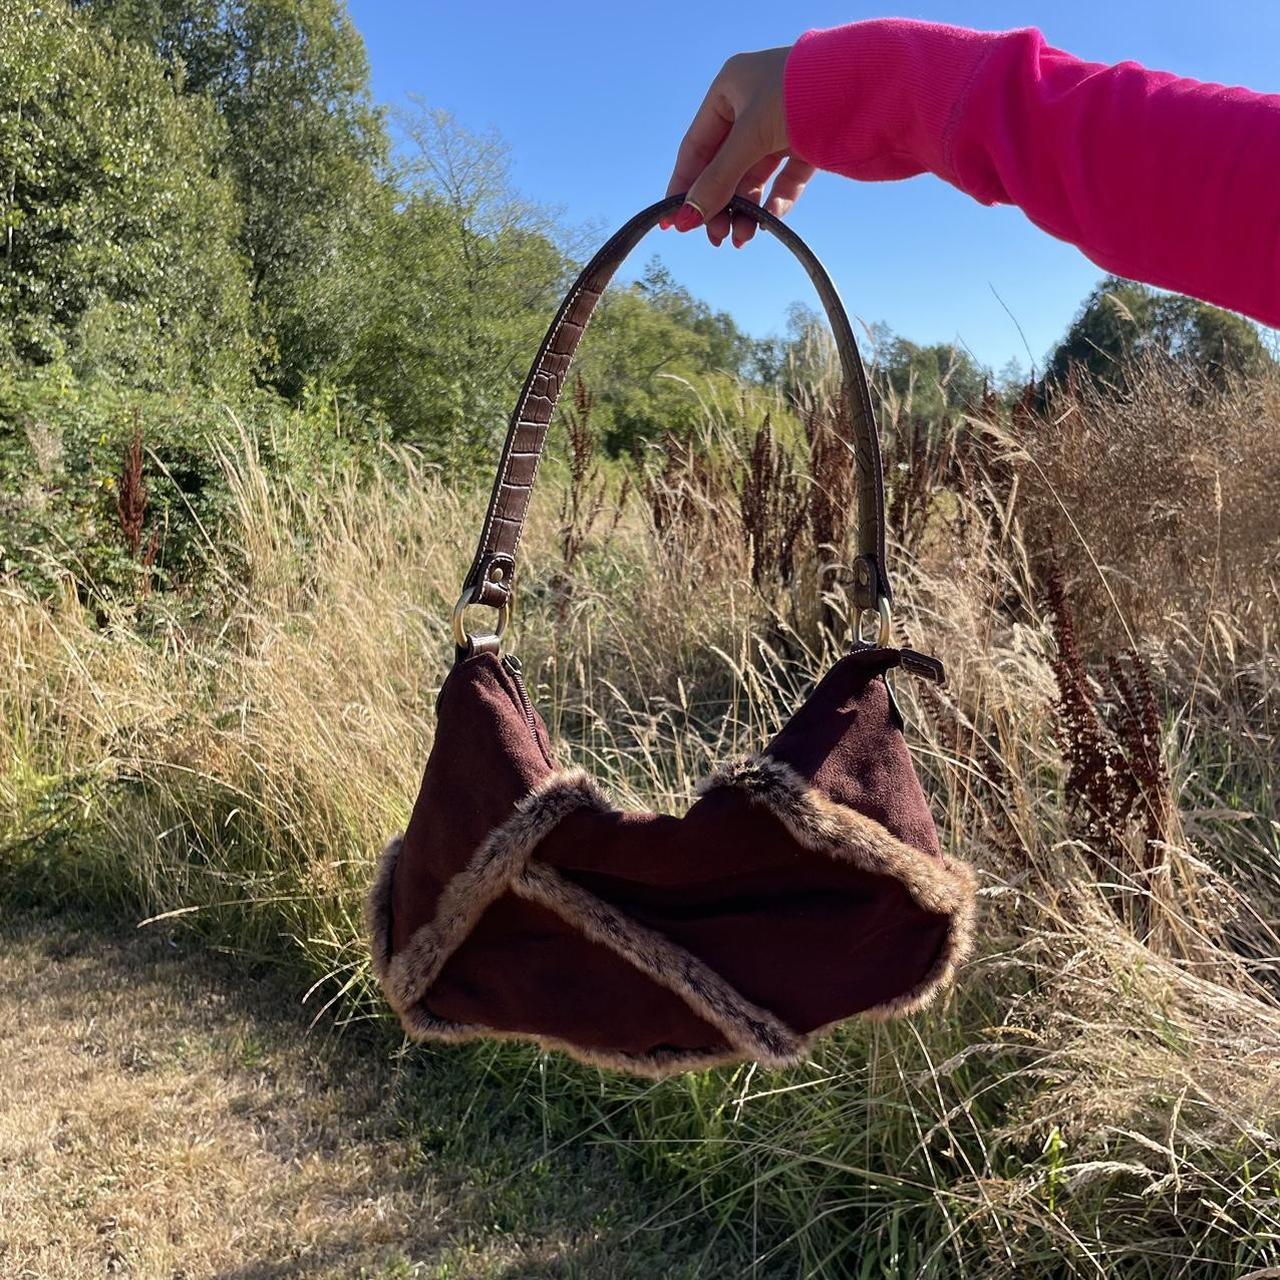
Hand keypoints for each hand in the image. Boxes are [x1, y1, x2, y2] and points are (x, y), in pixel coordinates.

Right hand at [662, 46, 815, 246]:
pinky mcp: (810, 142)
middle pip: (724, 166)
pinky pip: (785, 177)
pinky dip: (776, 200)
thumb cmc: (800, 94)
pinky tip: (771, 219)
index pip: (696, 146)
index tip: (672, 222)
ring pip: (754, 176)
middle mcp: (752, 105)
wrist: (870, 86)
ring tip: (742, 238)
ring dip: (746, 208)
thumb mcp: (750, 137)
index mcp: (730, 89)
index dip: (684, 185)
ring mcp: (782, 124)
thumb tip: (686, 218)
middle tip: (716, 238)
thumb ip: (717, 179)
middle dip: (719, 204)